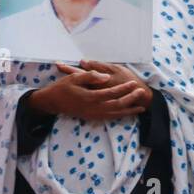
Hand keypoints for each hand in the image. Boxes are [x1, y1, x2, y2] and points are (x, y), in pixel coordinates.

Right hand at [30, 64, 148, 119]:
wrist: (52, 102)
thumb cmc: (62, 88)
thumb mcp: (74, 78)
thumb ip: (90, 76)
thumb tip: (105, 77)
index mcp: (89, 97)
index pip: (111, 92)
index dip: (124, 88)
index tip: (134, 83)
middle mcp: (93, 108)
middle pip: (117, 104)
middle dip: (131, 98)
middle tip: (141, 92)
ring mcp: (93, 114)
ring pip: (115, 113)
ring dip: (129, 109)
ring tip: (141, 106)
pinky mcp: (92, 117)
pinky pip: (110, 117)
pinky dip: (120, 115)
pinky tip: (127, 113)